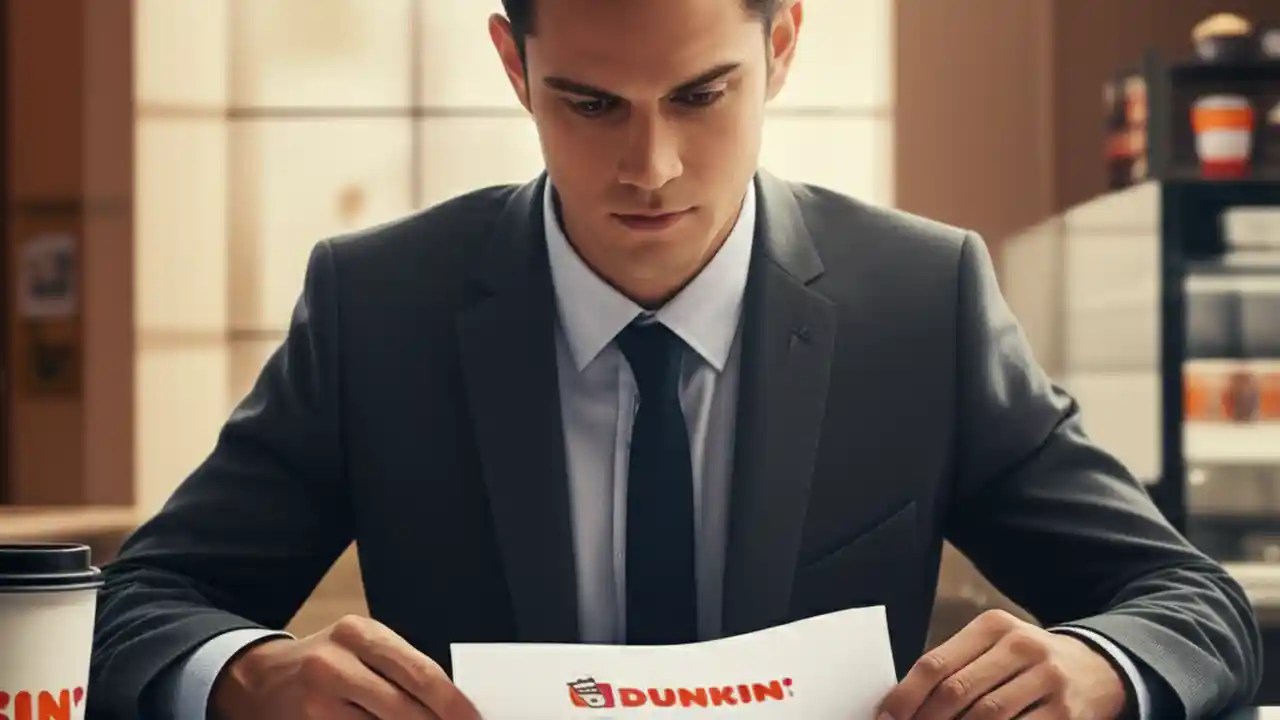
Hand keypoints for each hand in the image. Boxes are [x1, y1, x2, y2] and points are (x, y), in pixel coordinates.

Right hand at [210, 615, 480, 719]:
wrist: (257, 679)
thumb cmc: (326, 663)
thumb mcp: (362, 649)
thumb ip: (402, 670)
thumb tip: (453, 704)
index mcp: (359, 633)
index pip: (420, 672)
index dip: (453, 703)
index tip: (475, 718)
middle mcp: (334, 663)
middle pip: (402, 707)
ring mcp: (316, 702)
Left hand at [877, 610, 1127, 719]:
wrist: (1100, 667)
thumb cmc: (1029, 661)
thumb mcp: (995, 647)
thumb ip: (956, 667)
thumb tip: (905, 703)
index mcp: (993, 626)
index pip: (935, 663)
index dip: (905, 696)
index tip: (885, 718)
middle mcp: (1021, 647)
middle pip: (957, 691)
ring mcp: (1047, 680)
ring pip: (985, 716)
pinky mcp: (1066, 713)